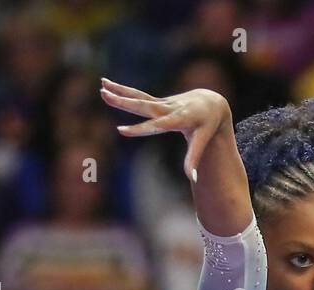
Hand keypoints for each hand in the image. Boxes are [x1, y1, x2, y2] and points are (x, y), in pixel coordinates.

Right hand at [101, 80, 228, 181]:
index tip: (121, 131)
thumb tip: (192, 179)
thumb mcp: (203, 141)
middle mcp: (168, 108)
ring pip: (138, 97)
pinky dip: (123, 90)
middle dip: (124, 102)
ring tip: (101, 85)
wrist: (211, 103)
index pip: (156, 126)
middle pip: (143, 105)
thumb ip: (194, 159)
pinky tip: (106, 85)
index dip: (139, 129)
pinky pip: (138, 96)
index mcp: (178, 119)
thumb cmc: (207, 124)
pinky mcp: (159, 101)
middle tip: (105, 97)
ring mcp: (162, 103)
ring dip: (119, 90)